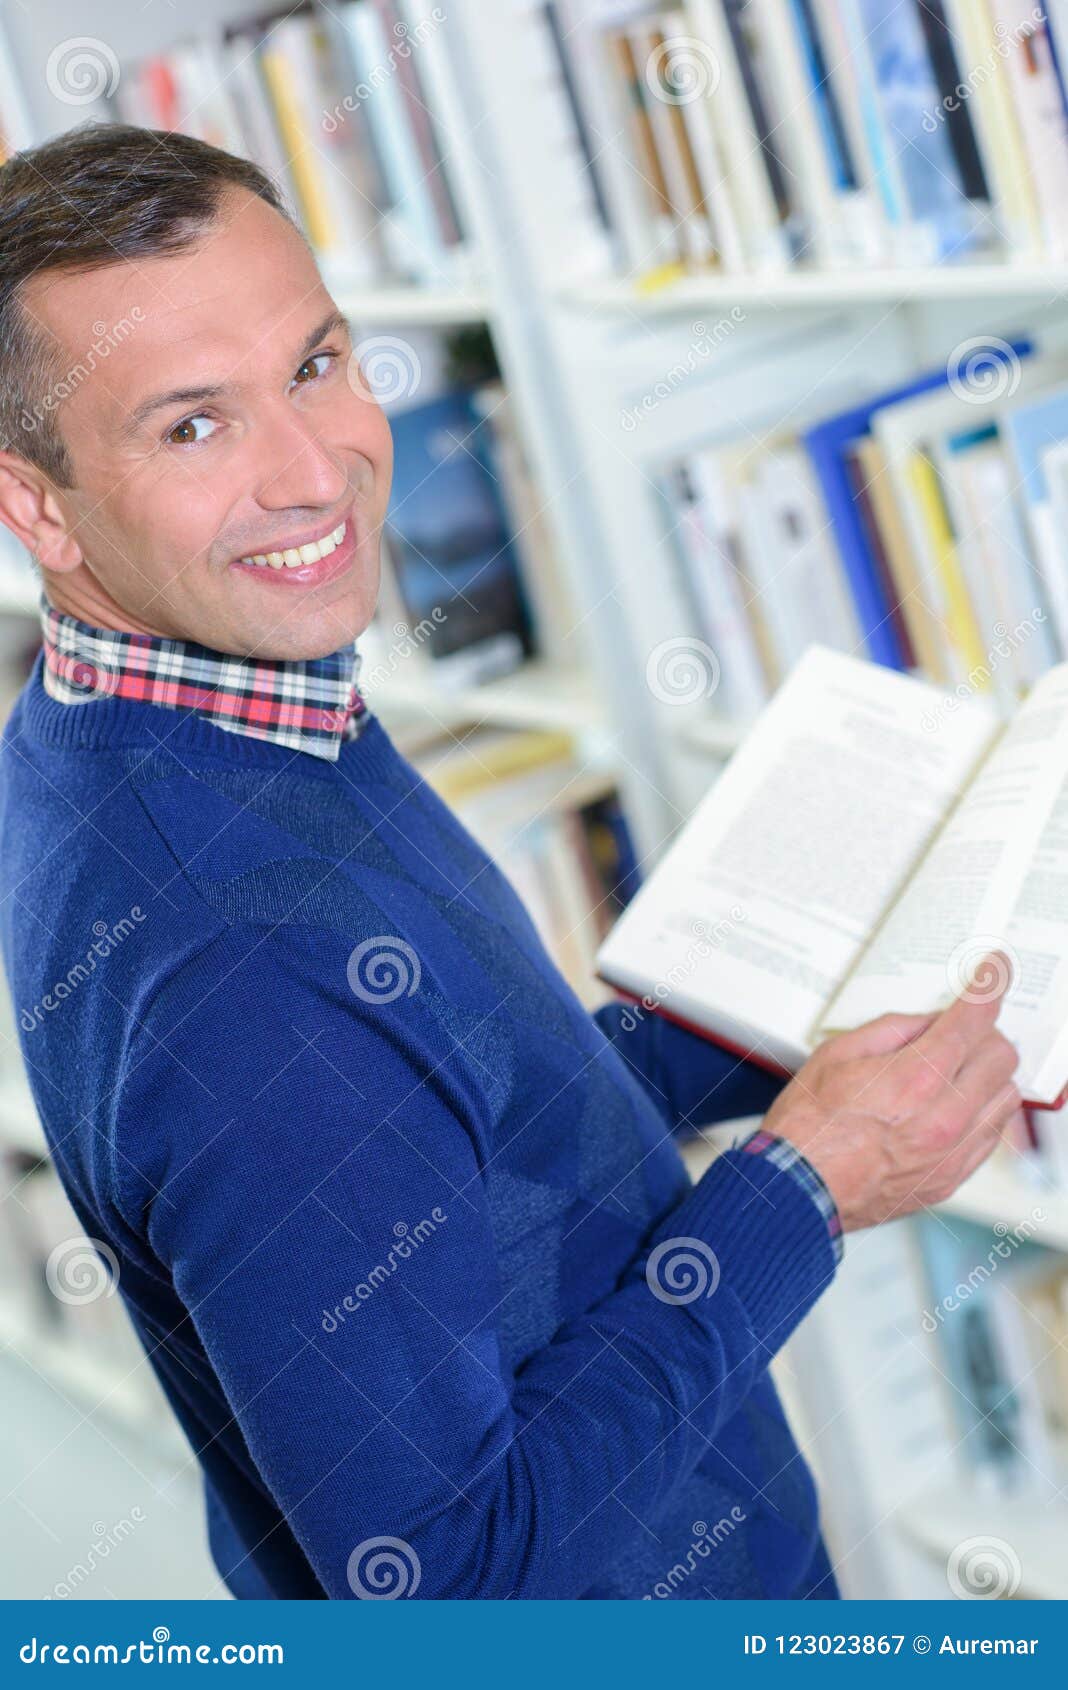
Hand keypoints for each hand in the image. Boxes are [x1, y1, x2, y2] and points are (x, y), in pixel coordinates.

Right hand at [761, 951, 1021, 1231]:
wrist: (797, 1191)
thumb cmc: (807, 1126)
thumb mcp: (836, 1055)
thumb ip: (892, 1030)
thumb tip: (930, 1022)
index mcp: (914, 1080)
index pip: (972, 1020)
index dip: (989, 985)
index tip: (996, 968)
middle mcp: (944, 1118)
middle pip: (1001, 1055)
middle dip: (984, 1032)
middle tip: (958, 1030)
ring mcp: (952, 1153)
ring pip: (1006, 1096)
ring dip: (986, 1073)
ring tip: (953, 1072)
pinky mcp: (952, 1178)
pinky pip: (992, 1133)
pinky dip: (981, 1110)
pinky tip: (951, 1106)